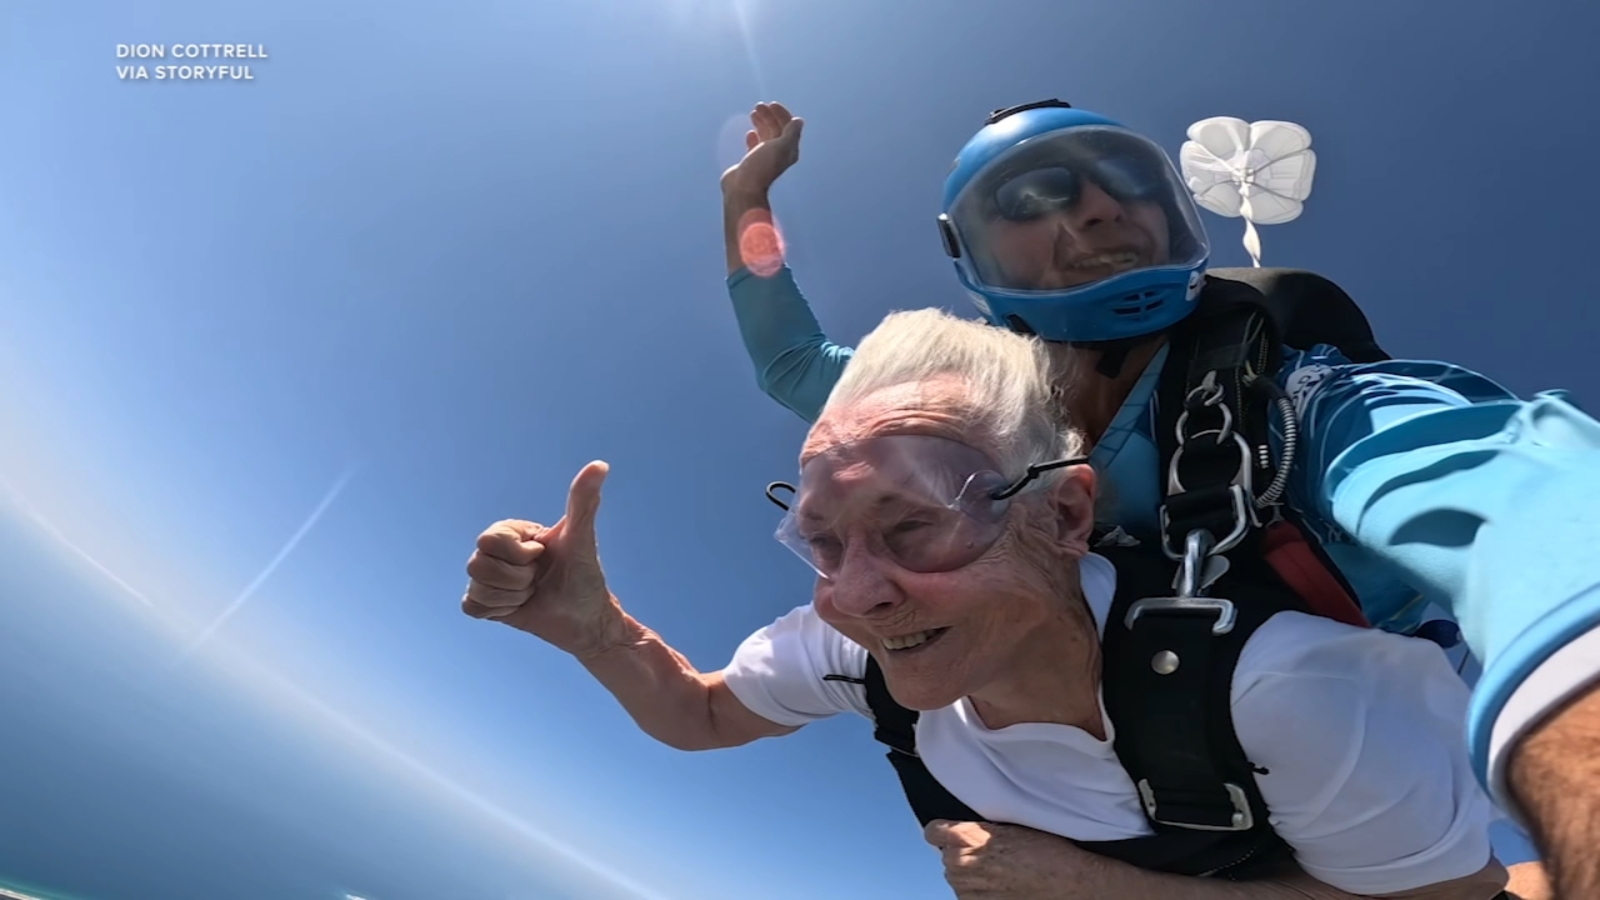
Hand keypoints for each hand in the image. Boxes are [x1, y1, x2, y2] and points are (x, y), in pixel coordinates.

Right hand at [461, 461, 622, 657]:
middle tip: (538, 578)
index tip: (542, 555)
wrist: (585, 618)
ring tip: (532, 592)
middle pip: (478, 563)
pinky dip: (499, 610)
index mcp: (512, 532)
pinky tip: (519, 606)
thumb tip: (600, 464)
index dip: (518, 554)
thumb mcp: (582, 538)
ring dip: (512, 595)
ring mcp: (488, 577)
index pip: (490, 539)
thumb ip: (584, 501)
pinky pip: (472, 607)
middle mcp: (496, 552)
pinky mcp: (484, 603)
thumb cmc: (584, 576)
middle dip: (516, 578)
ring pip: (477, 586)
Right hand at [720, 101, 803, 197]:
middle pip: (777, 129)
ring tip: (753, 113)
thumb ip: (791, 133)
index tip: (771, 105)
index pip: (789, 126)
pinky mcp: (752, 162)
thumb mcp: (781, 146)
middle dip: (769, 115)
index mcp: (788, 149)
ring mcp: (765, 158)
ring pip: (766, 136)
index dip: (782, 114)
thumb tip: (798, 121)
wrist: (744, 188)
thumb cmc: (762, 167)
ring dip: (762, 122)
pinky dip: (754, 137)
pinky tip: (750, 133)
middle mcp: (778, 153)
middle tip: (758, 106)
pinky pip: (755, 146)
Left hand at [925, 820, 1103, 898]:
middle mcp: (958, 863)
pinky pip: (968, 896)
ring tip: (1002, 874)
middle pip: (948, 856)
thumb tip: (963, 833)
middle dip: (965, 855)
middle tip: (994, 856)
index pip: (933, 832)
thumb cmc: (1045, 852)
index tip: (955, 835)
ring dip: (973, 876)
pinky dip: (981, 893)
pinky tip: (1003, 888)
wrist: (1067, 883)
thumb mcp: (1009, 827)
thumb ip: (977, 830)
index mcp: (964, 837)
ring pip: (958, 878)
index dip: (945, 832)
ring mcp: (965, 889)